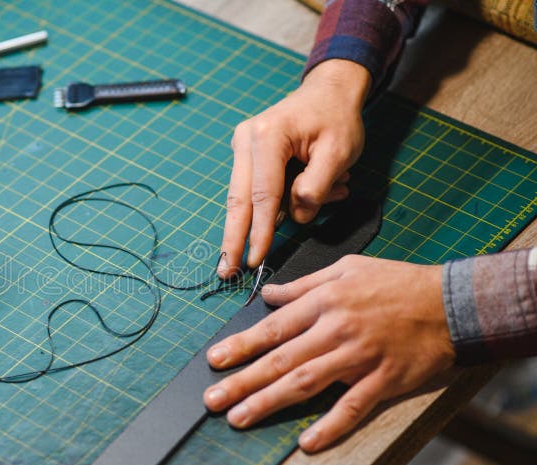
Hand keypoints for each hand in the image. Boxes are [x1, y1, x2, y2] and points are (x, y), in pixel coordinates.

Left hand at [203, 255, 455, 451]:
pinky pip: (354, 407)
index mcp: (325, 303)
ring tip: (239, 418)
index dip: (241, 345)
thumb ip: (303, 284)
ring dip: (269, 402)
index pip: (274, 328)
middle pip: (281, 360)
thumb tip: (268, 295)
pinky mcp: (384, 380)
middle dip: (242, 381)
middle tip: (212, 399)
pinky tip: (307, 443)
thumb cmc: (397, 282)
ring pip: (306, 383)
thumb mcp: (347, 269)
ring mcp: (360, 358)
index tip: (215, 360)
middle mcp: (336, 331)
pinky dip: (331, 426)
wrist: (451, 302)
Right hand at [218, 59, 371, 277]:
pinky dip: (274, 206)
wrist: (329, 92)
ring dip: (265, 220)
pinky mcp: (248, 157)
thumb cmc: (337, 118)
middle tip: (225, 271)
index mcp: (268, 136)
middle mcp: (246, 140)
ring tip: (296, 221)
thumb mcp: (339, 152)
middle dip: (233, 238)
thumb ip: (316, 187)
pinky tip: (305, 202)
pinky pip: (256, 191)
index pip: (262, 194)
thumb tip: (295, 216)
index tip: (255, 260)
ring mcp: (243, 147)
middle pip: (238, 199)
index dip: (259, 231)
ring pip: (244, 198)